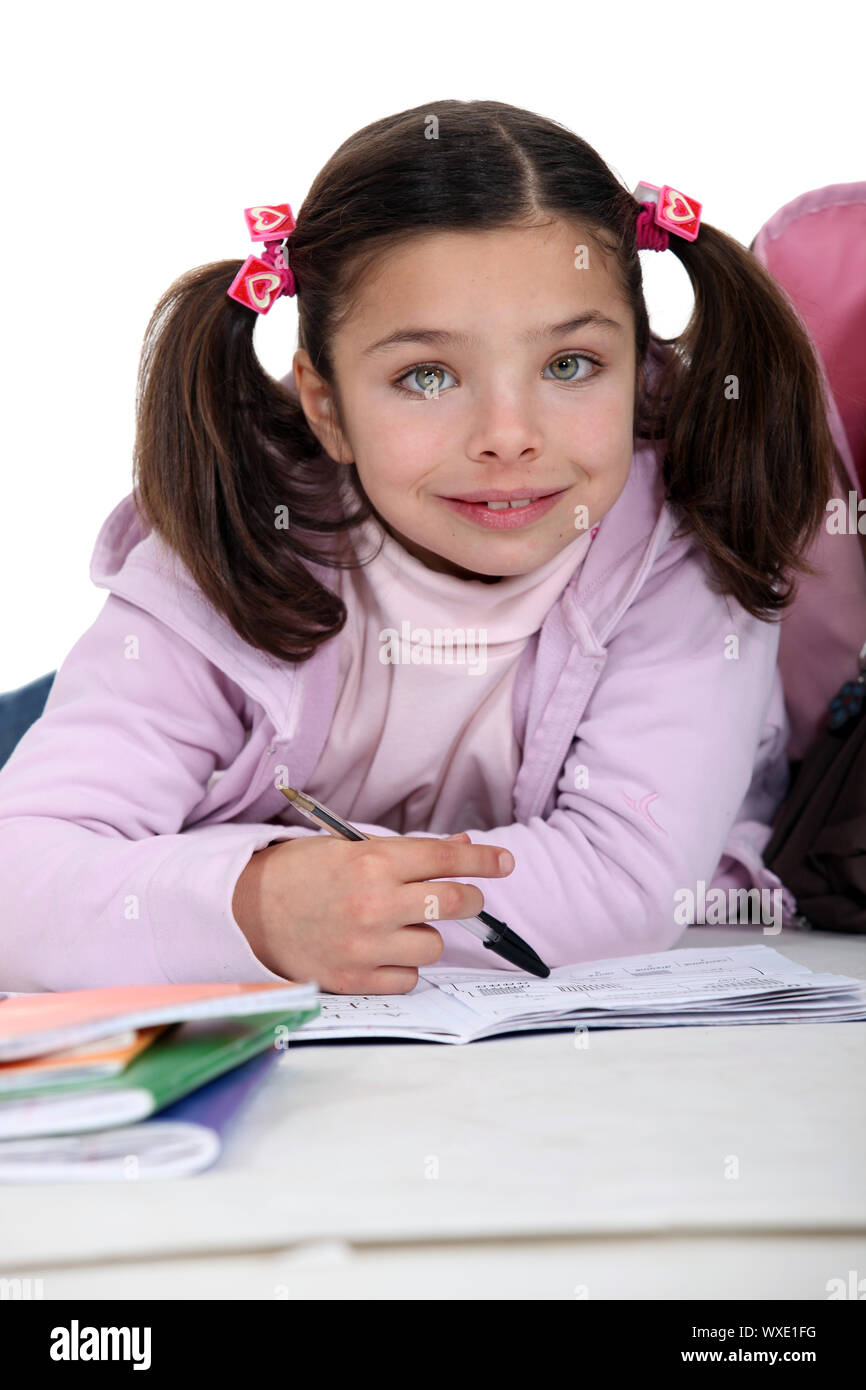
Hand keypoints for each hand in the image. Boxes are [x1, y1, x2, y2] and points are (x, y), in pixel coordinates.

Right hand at [231, 830, 513, 992]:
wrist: (246, 912)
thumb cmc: (298, 874)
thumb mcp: (349, 848)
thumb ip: (407, 852)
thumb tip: (461, 847)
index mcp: (372, 861)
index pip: (445, 857)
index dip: (483, 859)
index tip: (504, 862)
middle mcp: (374, 903)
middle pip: (455, 902)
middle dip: (469, 898)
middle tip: (464, 898)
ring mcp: (366, 944)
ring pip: (434, 945)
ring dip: (426, 935)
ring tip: (397, 926)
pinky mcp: (355, 978)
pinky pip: (408, 978)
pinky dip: (403, 966)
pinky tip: (381, 951)